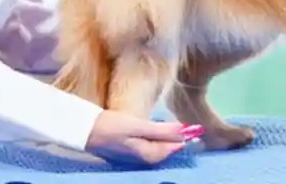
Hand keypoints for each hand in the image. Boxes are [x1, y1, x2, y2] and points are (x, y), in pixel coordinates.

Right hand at [84, 110, 202, 165]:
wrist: (86, 130)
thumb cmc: (112, 126)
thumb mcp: (138, 126)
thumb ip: (161, 130)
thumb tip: (183, 131)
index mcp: (150, 155)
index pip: (175, 147)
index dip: (188, 137)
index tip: (200, 128)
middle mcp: (146, 159)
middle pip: (169, 149)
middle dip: (181, 139)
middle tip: (195, 128)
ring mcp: (138, 156)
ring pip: (161, 148)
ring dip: (171, 139)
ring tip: (183, 128)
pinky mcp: (131, 150)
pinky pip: (152, 146)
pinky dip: (160, 139)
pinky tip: (162, 131)